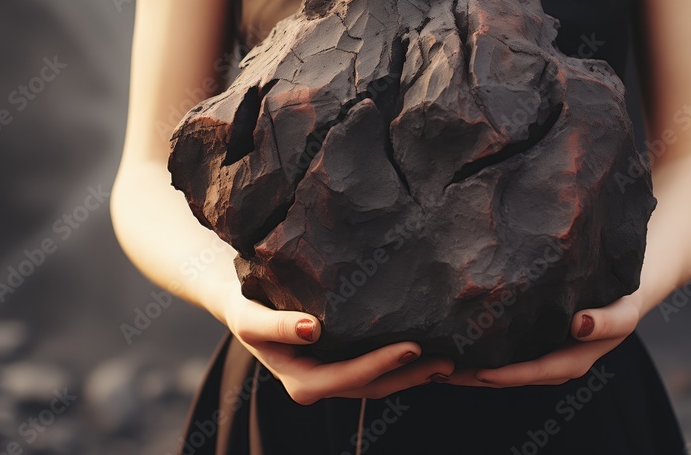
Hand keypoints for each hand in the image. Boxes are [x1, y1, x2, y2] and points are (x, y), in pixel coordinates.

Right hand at [222, 289, 454, 404]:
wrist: (240, 305)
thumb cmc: (245, 308)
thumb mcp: (252, 318)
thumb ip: (279, 326)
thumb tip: (313, 329)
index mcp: (302, 382)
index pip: (351, 377)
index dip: (383, 364)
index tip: (414, 347)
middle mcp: (322, 384)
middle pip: (375, 386)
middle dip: (412, 376)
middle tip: (449, 361)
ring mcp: (335, 377)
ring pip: (381, 382)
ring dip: (414, 374)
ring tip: (450, 361)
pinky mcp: (343, 363)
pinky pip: (378, 369)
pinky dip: (403, 364)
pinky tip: (430, 350)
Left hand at [445, 292, 641, 386]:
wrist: (624, 294)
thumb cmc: (623, 302)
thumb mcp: (622, 312)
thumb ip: (605, 321)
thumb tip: (580, 325)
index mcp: (571, 361)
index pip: (533, 372)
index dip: (506, 375)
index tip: (478, 373)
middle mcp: (550, 363)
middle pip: (508, 375)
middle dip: (474, 376)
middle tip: (438, 370)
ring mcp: (539, 354)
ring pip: (499, 366)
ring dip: (468, 367)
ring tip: (434, 361)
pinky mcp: (529, 340)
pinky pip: (501, 351)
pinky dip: (477, 351)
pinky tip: (452, 342)